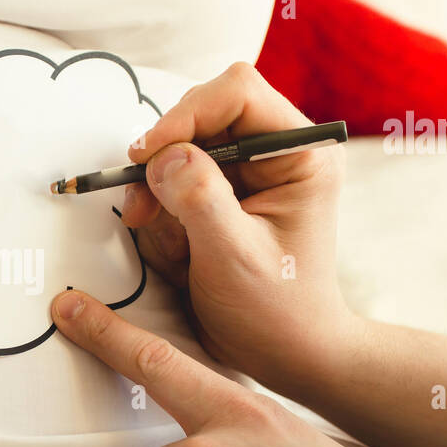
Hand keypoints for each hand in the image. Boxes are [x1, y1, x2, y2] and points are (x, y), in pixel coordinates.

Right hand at [121, 61, 354, 392]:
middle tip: (144, 209)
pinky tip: (179, 252)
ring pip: (179, 150)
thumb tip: (164, 155)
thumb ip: (200, 200)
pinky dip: (162, 216)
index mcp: (301, 154)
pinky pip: (173, 182)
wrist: (286, 353)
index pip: (237, 93)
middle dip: (165, 163)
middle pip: (201, 114)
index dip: (185, 115)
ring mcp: (250, 171)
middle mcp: (279, 151)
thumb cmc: (276, 313)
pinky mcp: (225, 192)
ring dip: (160, 198)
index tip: (147, 156)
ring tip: (175, 250)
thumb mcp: (233, 258)